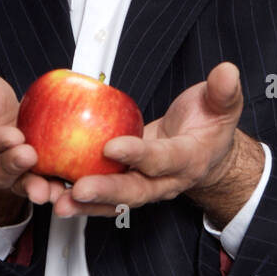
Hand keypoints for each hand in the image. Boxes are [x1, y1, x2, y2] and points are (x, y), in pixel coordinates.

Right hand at [0, 61, 67, 221]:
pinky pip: (37, 183)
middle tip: (29, 156)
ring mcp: (5, 173)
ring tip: (44, 187)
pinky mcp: (26, 175)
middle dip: (12, 165)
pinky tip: (62, 187)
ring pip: (16, 183)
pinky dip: (50, 188)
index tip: (14, 136)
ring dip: (31, 186)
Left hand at [52, 61, 262, 222]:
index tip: (113, 147)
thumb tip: (226, 71)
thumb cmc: (209, 125)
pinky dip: (77, 197)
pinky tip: (50, 191)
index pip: (162, 159)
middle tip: (78, 188)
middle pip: (134, 190)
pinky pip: (102, 195)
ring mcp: (144, 187)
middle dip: (106, 191)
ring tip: (56, 201)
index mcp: (189, 160)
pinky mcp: (126, 184)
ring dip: (85, 204)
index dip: (139, 155)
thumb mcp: (223, 105)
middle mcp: (165, 181)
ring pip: (114, 200)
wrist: (207, 153)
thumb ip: (223, 91)